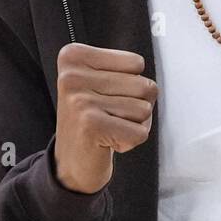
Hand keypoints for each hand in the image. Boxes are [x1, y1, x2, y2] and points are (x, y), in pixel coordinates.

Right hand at [53, 44, 156, 194]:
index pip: (137, 63)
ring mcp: (80, 100)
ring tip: (109, 128)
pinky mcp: (91, 125)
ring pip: (144, 109)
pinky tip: (108, 142)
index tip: (106, 96)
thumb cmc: (91, 118)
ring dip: (134, 125)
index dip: (132, 84)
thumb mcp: (98, 81)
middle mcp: (72, 75)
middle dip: (136, 106)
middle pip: (144, 85)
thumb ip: (123, 70)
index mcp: (73, 57)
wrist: (70, 163)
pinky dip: (131, 141)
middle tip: (109, 117)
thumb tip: (150, 85)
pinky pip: (140, 132)